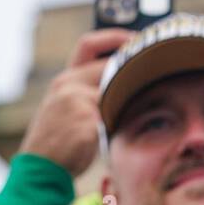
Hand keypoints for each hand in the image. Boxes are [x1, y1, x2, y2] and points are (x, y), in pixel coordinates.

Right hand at [17, 28, 131, 176]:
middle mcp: (67, 85)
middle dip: (136, 71)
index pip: (90, 44)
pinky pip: (117, 116)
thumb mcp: (68, 108)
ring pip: (118, 93)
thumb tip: (127, 79)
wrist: (41, 168)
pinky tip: (131, 132)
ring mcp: (76, 102)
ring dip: (131, 102)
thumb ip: (90, 91)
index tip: (138, 38)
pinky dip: (126, 122)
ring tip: (143, 112)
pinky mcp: (86, 121)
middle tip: (162, 71)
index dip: (116, 36)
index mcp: (64, 79)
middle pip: (112, 66)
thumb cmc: (59, 140)